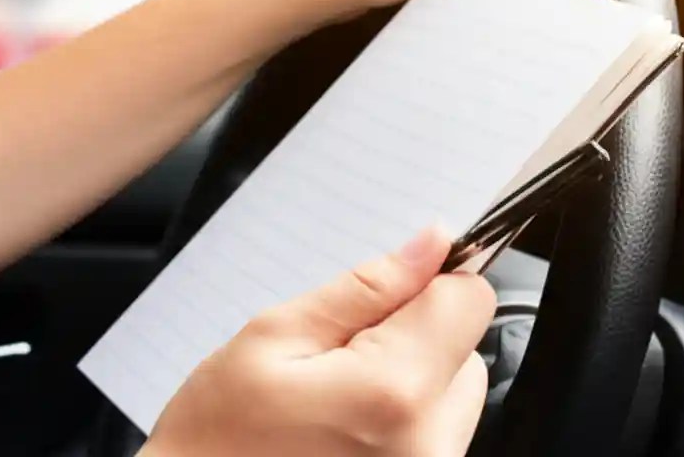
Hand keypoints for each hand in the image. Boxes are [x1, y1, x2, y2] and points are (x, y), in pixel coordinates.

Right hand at [139, 227, 495, 456]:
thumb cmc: (214, 437)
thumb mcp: (272, 337)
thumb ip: (364, 288)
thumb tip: (433, 245)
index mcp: (394, 392)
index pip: (468, 302)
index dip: (430, 281)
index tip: (390, 288)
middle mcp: (431, 446)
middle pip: (466, 351)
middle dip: (415, 337)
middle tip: (339, 357)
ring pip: (454, 397)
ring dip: (411, 384)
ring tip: (338, 403)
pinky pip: (436, 437)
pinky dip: (402, 424)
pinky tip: (345, 433)